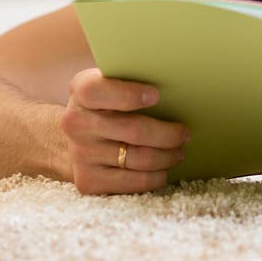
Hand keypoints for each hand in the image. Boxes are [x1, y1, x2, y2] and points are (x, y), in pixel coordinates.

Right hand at [62, 68, 188, 194]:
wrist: (78, 133)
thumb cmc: (109, 100)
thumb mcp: (111, 81)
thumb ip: (133, 77)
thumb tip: (175, 81)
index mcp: (82, 90)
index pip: (99, 91)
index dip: (129, 95)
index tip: (156, 95)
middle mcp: (76, 123)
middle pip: (133, 130)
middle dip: (168, 134)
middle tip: (185, 133)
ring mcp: (80, 154)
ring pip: (138, 159)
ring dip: (167, 156)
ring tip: (179, 151)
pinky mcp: (87, 181)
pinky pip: (132, 183)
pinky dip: (155, 177)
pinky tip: (164, 169)